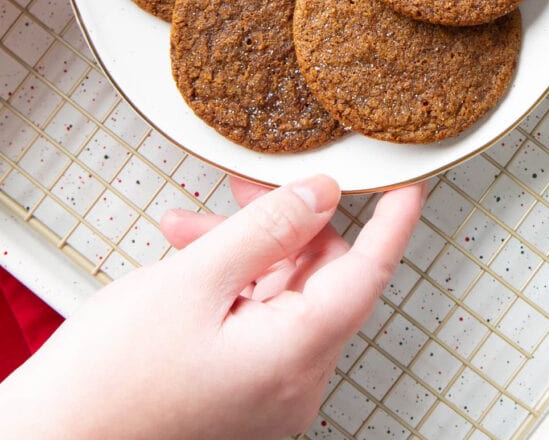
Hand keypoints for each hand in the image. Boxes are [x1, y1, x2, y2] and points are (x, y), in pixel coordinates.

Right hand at [0, 175, 426, 439]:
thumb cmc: (110, 380)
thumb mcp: (192, 280)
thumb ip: (267, 230)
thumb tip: (322, 196)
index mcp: (293, 356)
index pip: (367, 276)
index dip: (392, 225)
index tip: (407, 187)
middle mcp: (292, 383)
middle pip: (317, 279)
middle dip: (286, 223)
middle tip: (248, 185)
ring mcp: (267, 394)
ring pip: (281, 295)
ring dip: (246, 249)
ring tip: (194, 225)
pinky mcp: (240, 393)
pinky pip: (256, 321)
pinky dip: (230, 283)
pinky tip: (191, 258)